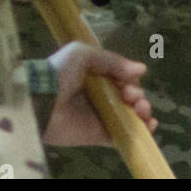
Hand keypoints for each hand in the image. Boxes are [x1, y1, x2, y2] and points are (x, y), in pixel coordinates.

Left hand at [42, 43, 157, 147]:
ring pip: (130, 116)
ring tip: (140, 109)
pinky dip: (139, 132)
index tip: (129, 83)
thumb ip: (113, 61)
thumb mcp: (83, 54)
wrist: (40, 100)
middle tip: (132, 97)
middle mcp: (100, 97)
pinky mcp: (99, 135)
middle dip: (137, 96)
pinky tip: (149, 125)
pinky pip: (122, 136)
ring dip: (143, 112)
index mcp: (95, 76)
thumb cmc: (59, 72)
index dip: (131, 81)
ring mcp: (100, 117)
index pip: (122, 79)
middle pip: (129, 97)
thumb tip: (142, 69)